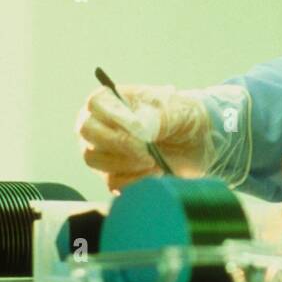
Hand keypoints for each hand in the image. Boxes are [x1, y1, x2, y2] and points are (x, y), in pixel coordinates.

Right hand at [76, 84, 211, 192]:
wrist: (195, 141)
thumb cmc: (180, 116)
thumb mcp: (173, 110)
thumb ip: (153, 117)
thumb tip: (137, 132)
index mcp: (112, 99)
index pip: (94, 104)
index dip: (115, 118)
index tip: (141, 130)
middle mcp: (100, 124)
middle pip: (86, 132)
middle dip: (117, 143)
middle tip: (145, 151)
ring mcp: (103, 151)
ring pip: (94, 159)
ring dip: (127, 163)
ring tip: (155, 162)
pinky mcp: (113, 174)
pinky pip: (112, 181)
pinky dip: (134, 180)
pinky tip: (156, 173)